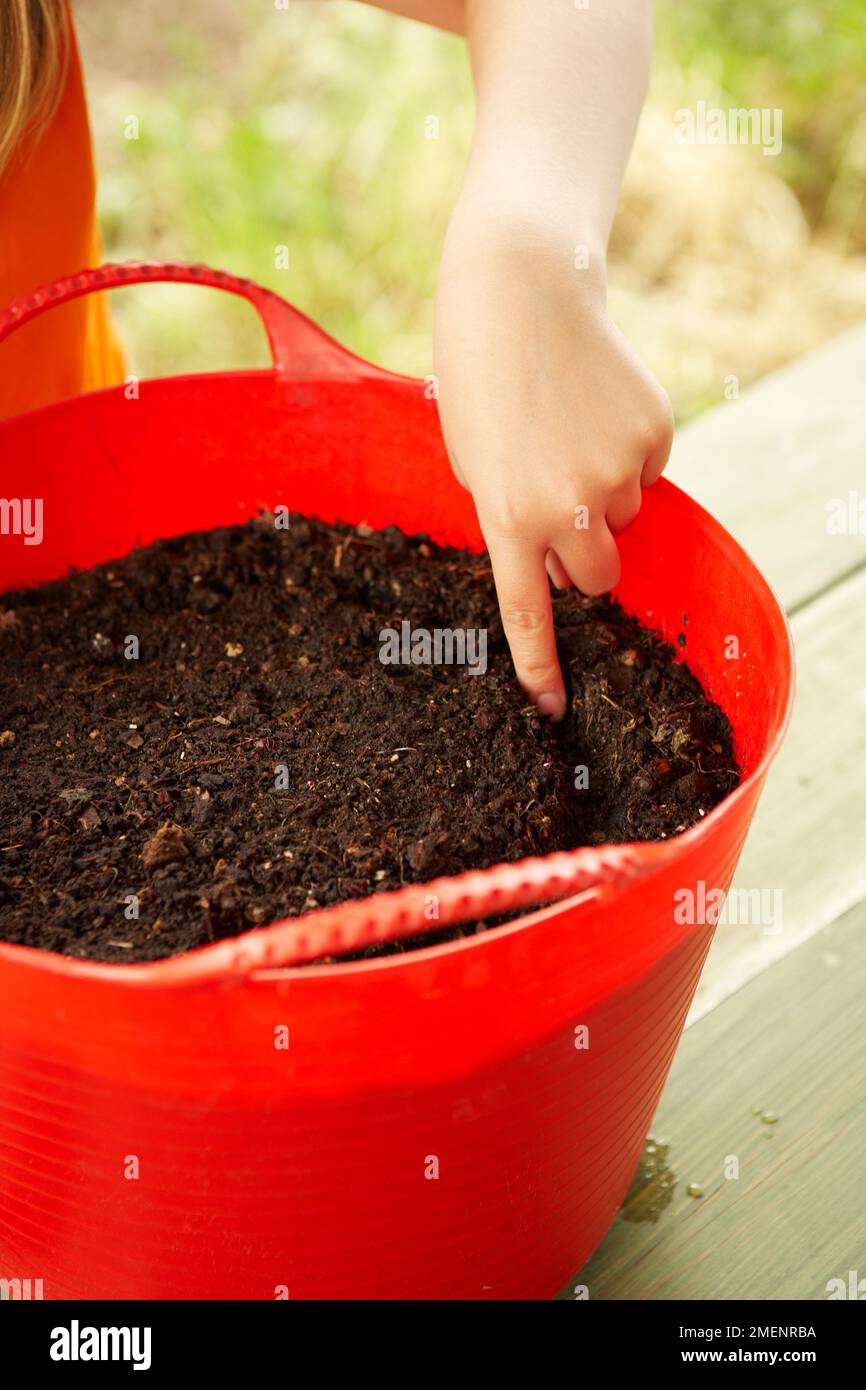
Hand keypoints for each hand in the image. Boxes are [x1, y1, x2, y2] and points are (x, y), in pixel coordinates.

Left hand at [434, 197, 673, 716]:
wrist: (522, 289)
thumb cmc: (479, 376)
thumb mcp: (472, 462)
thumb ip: (509, 519)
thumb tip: (557, 562)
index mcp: (508, 516)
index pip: (528, 614)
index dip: (540, 666)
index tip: (550, 707)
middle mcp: (569, 506)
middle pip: (596, 576)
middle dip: (581, 555)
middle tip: (557, 502)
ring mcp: (619, 472)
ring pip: (623, 518)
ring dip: (602, 494)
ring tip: (567, 429)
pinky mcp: (656, 436)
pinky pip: (648, 471)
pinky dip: (627, 452)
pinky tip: (595, 406)